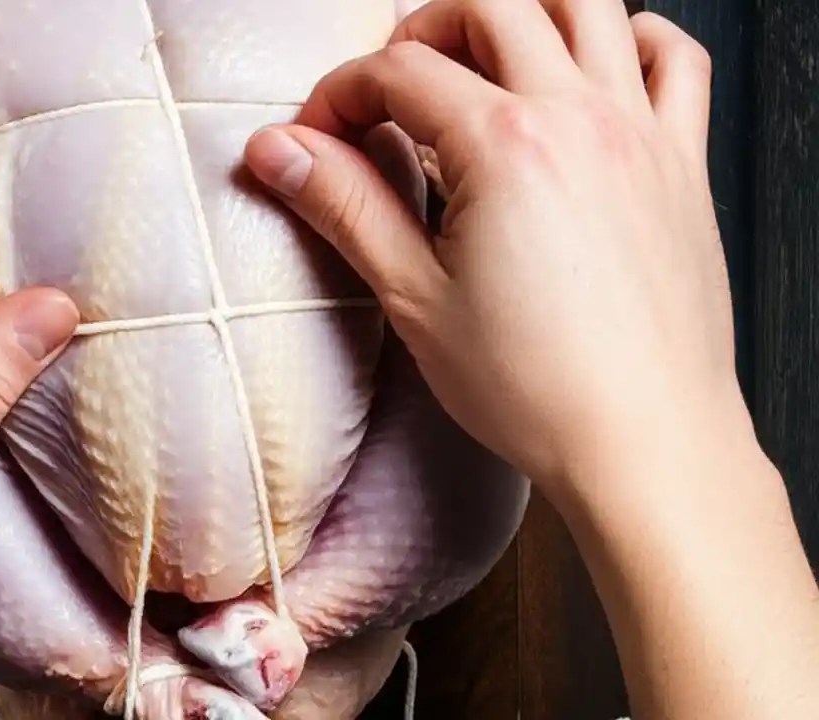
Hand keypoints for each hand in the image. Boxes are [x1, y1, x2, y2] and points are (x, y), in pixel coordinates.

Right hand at [245, 1, 749, 499]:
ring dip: (520, 13)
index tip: (319, 137)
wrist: (644, 444)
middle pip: (490, 9)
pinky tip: (595, 63)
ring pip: (585, 7)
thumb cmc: (536, 389)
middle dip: (421, 30)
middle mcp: (579, 118)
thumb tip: (278, 150)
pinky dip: (633, 37)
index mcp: (504, 147)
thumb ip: (345, 205)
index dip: (341, 95)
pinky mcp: (682, 164)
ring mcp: (641, 132)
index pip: (399, 73)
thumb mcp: (414, 296)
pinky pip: (677, 59)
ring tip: (480, 58)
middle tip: (390, 85)